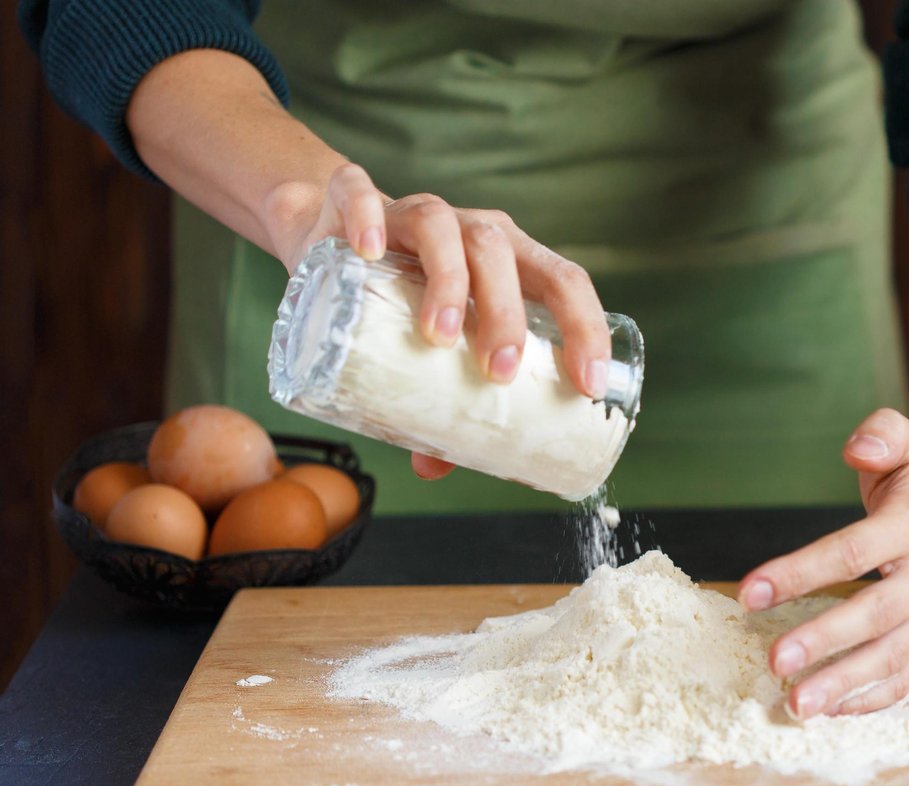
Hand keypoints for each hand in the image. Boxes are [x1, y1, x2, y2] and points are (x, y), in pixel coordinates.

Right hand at [270, 164, 612, 479]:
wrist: (324, 233)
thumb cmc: (400, 296)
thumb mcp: (428, 346)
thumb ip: (438, 399)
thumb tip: (434, 466)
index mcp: (511, 261)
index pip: (565, 283)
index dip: (585, 330)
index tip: (585, 386)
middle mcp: (472, 229)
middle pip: (505, 256)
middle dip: (509, 315)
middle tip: (497, 371)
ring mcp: (416, 211)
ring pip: (445, 230)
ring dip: (449, 282)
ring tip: (440, 338)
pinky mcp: (353, 199)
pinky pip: (361, 196)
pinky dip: (369, 219)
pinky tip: (371, 251)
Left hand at [737, 409, 908, 716]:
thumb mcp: (908, 442)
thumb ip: (882, 434)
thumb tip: (856, 448)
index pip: (855, 551)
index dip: (801, 571)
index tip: (751, 592)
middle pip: (877, 613)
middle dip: (825, 640)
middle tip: (776, 661)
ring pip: (894, 656)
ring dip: (845, 683)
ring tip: (797, 704)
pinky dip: (873, 698)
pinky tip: (832, 710)